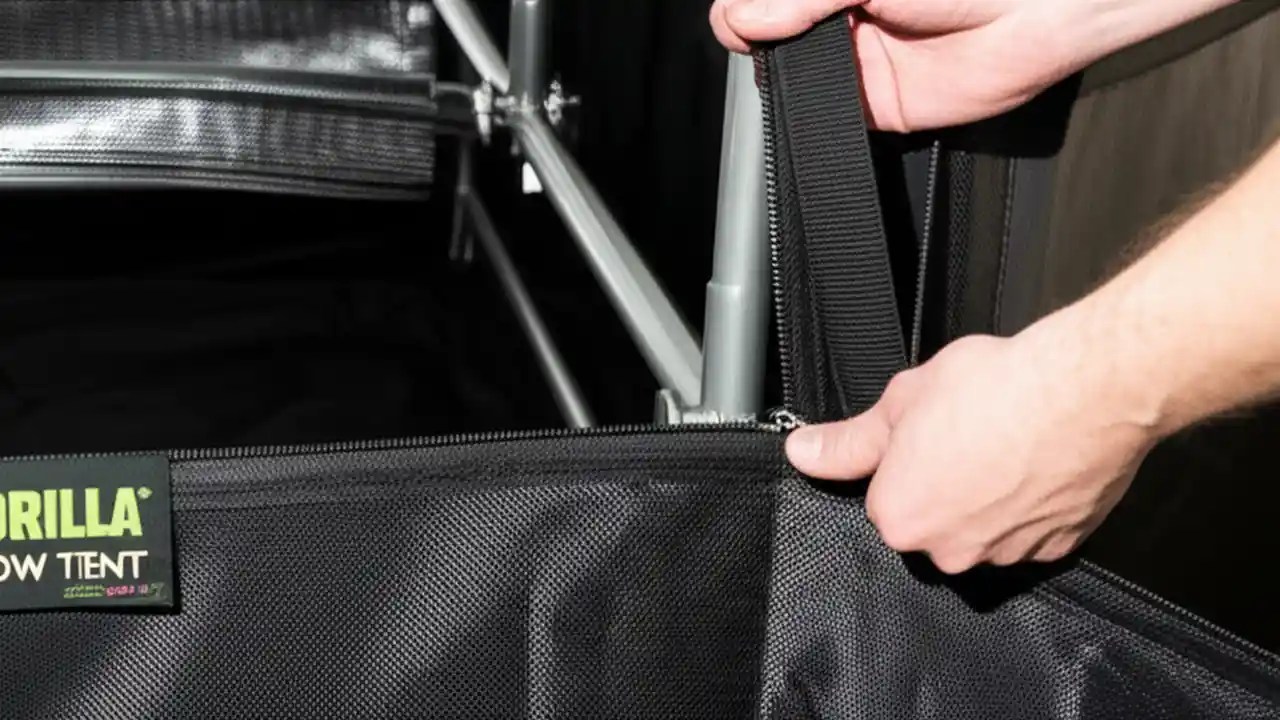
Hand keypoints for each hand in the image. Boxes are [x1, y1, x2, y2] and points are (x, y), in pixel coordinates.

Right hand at [710, 0, 1075, 131]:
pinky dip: (814, 121)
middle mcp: (838, 17)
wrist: (1037, 15)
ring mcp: (853, 62)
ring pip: (790, 80)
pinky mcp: (875, 107)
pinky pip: (828, 121)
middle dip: (760, 40)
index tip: (747, 17)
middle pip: (766, 35)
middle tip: (775, 38)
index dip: (744, 8)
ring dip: (784, 80)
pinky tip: (815, 101)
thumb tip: (741, 20)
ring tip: (802, 64)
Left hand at [784, 322, 1160, 573]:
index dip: (904, 461)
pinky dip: (1031, 504)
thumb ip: (847, 441)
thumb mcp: (900, 401)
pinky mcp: (1057, 548)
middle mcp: (949, 550)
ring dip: (988, 498)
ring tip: (1006, 445)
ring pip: (982, 529)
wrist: (1086, 390)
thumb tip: (804, 451)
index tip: (925, 436)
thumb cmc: (997, 390)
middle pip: (932, 521)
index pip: (885, 498)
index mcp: (900, 516)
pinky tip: (1037, 463)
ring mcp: (1006, 554)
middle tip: (967, 436)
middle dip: (944, 484)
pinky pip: (1030, 531)